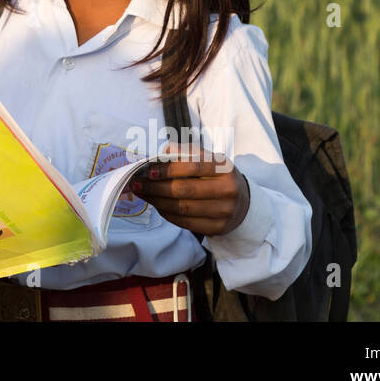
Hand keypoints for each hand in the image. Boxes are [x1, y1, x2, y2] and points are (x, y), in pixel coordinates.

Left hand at [130, 145, 249, 236]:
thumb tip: (159, 155)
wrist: (242, 202)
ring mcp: (224, 211)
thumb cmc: (217, 176)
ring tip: (142, 194)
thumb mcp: (207, 159)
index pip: (193, 167)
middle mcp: (227, 189)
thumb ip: (184, 152)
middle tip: (136, 184)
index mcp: (223, 167)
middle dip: (156, 188)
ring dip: (157, 202)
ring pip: (182, 208)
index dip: (168, 169)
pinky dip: (167, 214)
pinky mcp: (217, 227)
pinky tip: (156, 205)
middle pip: (184, 190)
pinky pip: (185, 222)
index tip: (148, 170)